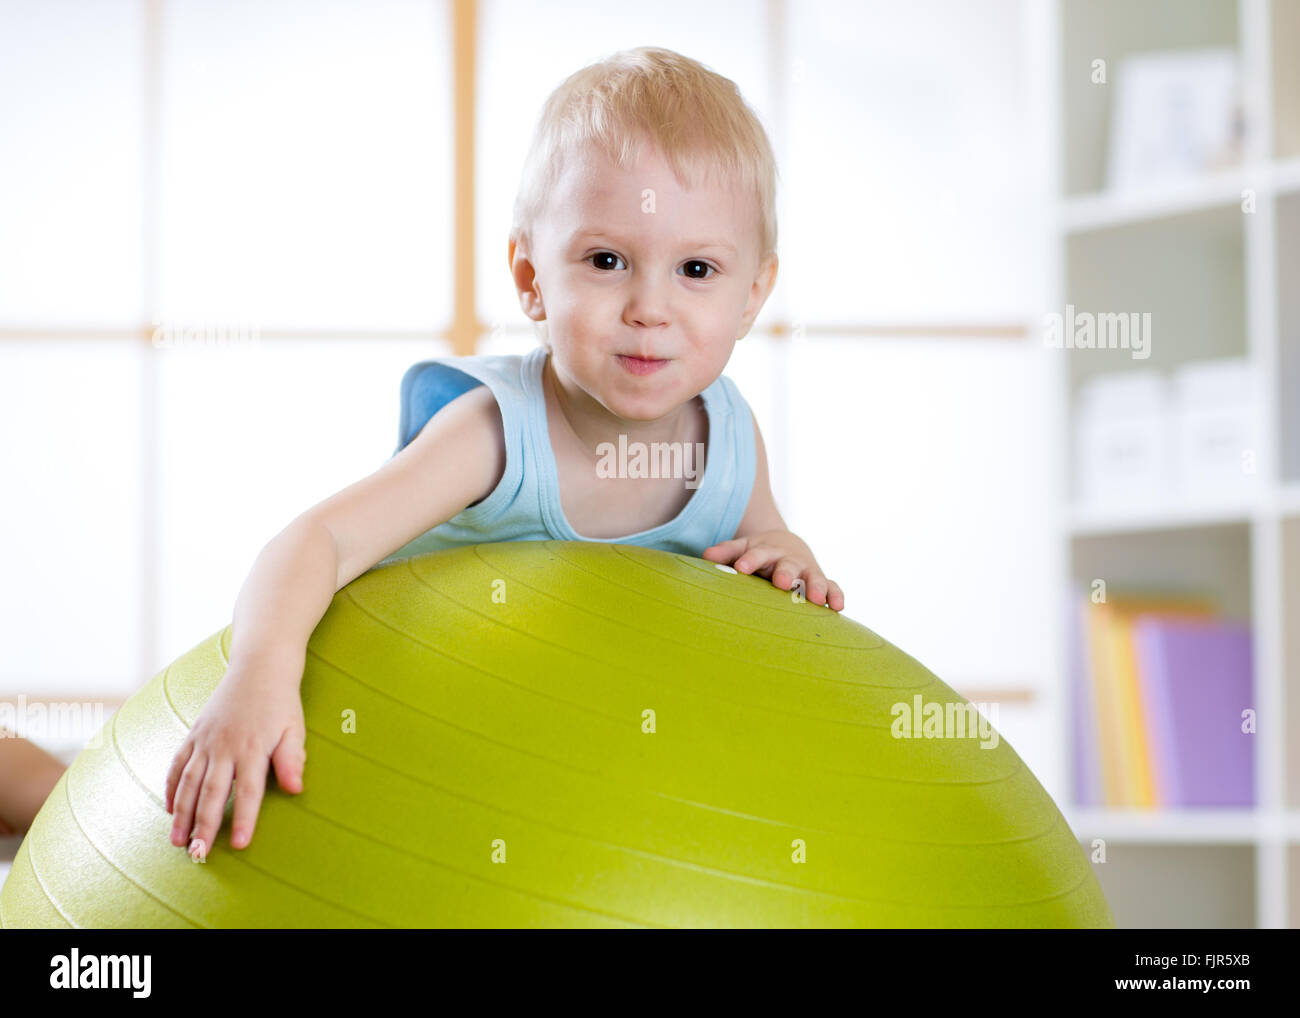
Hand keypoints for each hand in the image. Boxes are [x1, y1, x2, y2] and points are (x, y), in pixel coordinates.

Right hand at [165, 656, 306, 859]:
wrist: (259, 666)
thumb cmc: (281, 701)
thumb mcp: (294, 727)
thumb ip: (292, 759)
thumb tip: (296, 788)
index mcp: (252, 748)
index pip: (248, 791)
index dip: (244, 818)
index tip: (239, 844)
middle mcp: (225, 747)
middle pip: (212, 793)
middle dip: (203, 825)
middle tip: (197, 853)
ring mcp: (206, 740)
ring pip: (189, 783)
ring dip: (182, 814)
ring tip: (177, 841)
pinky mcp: (194, 734)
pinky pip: (178, 765)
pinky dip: (172, 788)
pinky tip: (169, 809)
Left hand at [702, 530, 843, 610]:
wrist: (788, 545)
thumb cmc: (758, 553)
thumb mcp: (742, 548)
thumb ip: (726, 553)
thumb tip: (706, 556)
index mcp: (766, 551)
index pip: (756, 553)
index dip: (750, 560)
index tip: (741, 567)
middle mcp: (788, 560)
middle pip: (787, 565)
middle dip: (786, 573)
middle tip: (781, 583)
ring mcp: (806, 571)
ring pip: (813, 577)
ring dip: (815, 586)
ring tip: (815, 599)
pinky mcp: (821, 582)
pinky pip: (832, 587)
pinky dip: (835, 595)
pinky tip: (837, 607)